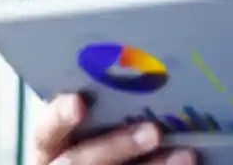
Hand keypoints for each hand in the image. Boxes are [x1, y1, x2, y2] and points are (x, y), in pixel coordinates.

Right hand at [32, 93, 195, 164]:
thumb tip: (147, 75)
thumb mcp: (92, 125)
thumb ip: (106, 109)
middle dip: (116, 146)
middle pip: (78, 162)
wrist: (110, 161)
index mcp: (50, 148)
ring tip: (185, 154)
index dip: (60, 117)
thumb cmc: (102, 140)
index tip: (80, 102)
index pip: (47, 131)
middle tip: (154, 131)